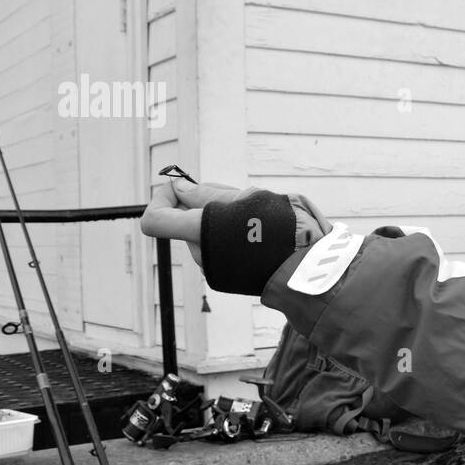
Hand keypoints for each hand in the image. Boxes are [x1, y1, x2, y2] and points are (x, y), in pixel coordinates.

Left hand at [140, 180, 332, 267]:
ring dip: (222, 220)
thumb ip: (207, 195)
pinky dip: (231, 236)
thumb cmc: (282, 228)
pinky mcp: (228, 277)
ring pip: (205, 234)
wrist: (310, 266)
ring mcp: (214, 268)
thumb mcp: (246, 198)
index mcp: (201, 232)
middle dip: (204, 204)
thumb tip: (178, 189)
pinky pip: (219, 248)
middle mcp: (202, 254)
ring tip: (257, 216)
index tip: (180, 187)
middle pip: (186, 222)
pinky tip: (258, 233)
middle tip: (237, 197)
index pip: (154, 220)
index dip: (160, 199)